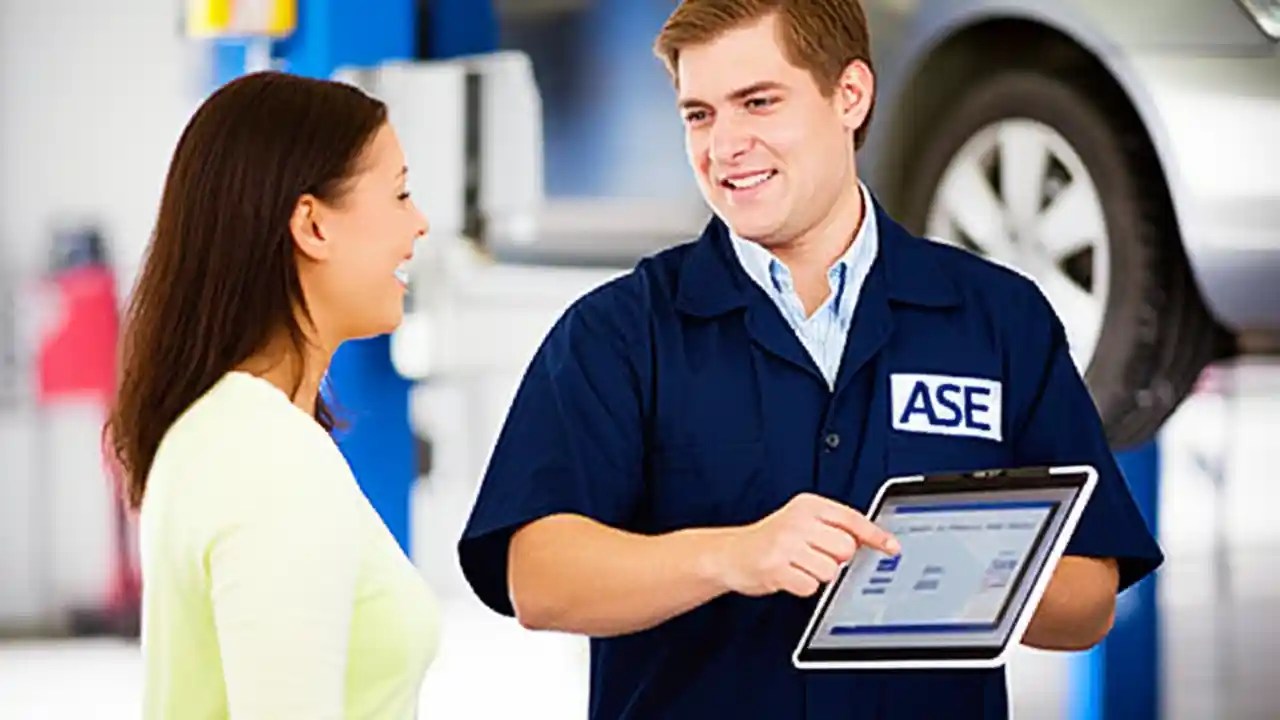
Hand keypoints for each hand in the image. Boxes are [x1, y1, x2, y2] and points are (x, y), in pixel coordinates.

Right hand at [717, 493, 900, 597]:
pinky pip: (811, 587)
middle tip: (815, 555)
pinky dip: (803, 586)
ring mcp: (786, 544)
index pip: (851, 518)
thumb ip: (834, 526)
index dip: (876, 535)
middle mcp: (797, 520)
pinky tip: (789, 575)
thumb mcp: (802, 521)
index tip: (892, 548)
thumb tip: (872, 541)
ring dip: (818, 574)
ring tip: (799, 565)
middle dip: (836, 558)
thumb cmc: (773, 539)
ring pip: (830, 570)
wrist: (730, 553)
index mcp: (808, 505)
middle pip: (845, 548)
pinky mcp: (776, 568)